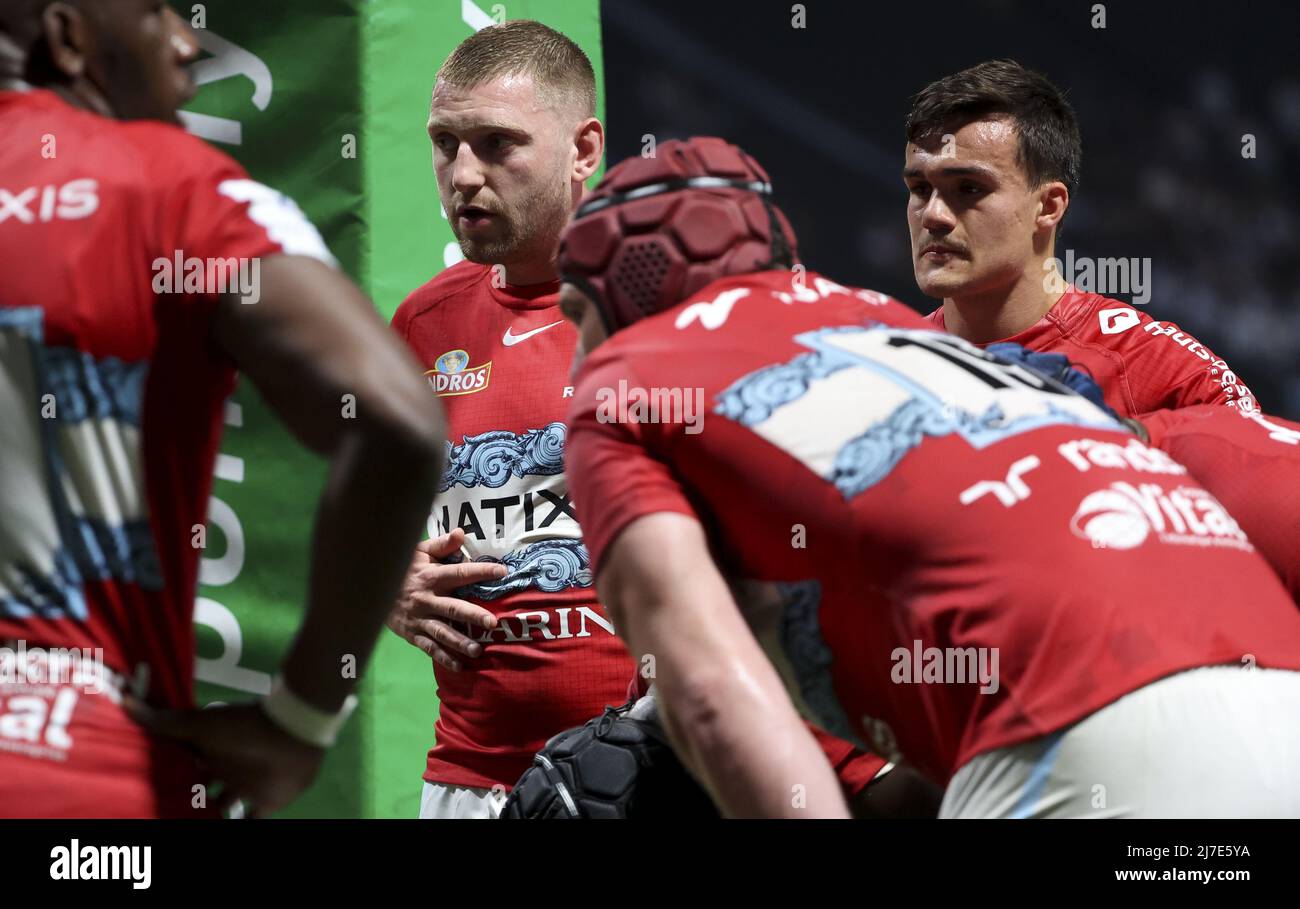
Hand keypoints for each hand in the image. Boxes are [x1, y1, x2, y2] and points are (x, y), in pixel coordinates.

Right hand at [127, 699, 325, 817]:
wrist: (290, 734)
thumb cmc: (243, 728)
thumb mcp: (200, 726)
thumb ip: (165, 721)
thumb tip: (125, 701)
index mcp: (209, 752)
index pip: (184, 767)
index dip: (169, 777)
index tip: (147, 790)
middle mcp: (225, 769)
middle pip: (201, 789)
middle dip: (186, 799)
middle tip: (162, 812)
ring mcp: (246, 786)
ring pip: (223, 806)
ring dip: (209, 815)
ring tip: (187, 823)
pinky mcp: (266, 802)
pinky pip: (251, 821)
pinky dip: (241, 828)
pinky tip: (225, 834)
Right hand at [386, 528, 507, 669]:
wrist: (371, 588)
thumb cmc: (403, 568)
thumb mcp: (419, 552)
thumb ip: (442, 544)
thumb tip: (461, 533)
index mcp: (431, 577)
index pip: (460, 573)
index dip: (481, 571)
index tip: (501, 571)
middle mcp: (427, 599)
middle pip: (453, 608)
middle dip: (472, 616)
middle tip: (492, 623)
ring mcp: (419, 619)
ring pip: (441, 632)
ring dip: (459, 642)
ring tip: (478, 650)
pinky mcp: (413, 634)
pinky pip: (429, 648)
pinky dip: (443, 658)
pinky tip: (459, 666)